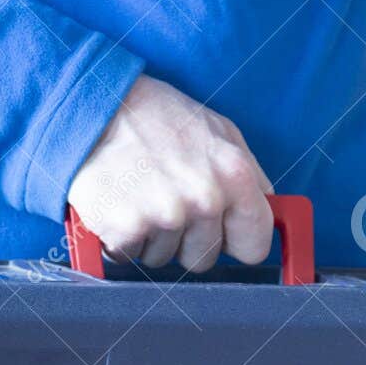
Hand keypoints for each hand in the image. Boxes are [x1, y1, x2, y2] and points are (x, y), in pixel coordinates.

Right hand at [67, 75, 273, 272]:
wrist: (95, 104)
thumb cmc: (157, 117)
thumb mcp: (219, 131)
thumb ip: (249, 176)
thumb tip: (269, 211)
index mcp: (234, 175)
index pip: (254, 246)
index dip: (235, 243)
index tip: (222, 236)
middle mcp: (204, 199)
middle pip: (204, 258)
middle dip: (185, 240)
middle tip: (164, 201)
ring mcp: (164, 216)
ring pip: (164, 260)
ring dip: (150, 238)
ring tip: (139, 196)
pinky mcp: (125, 228)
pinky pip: (129, 257)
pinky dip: (119, 239)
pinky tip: (118, 206)